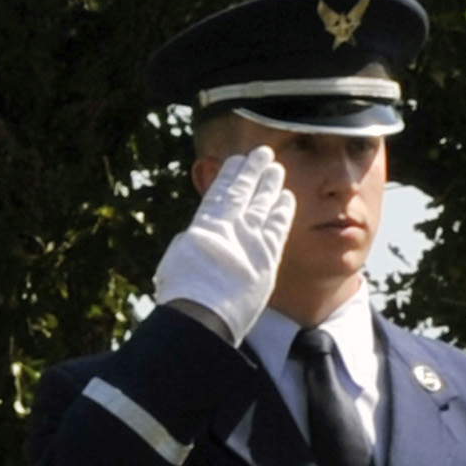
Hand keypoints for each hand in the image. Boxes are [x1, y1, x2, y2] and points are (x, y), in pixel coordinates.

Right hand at [153, 147, 292, 343]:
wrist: (204, 312)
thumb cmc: (184, 294)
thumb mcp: (177, 261)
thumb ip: (189, 244)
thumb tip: (191, 238)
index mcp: (203, 225)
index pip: (219, 193)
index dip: (229, 175)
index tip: (235, 161)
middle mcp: (228, 226)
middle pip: (243, 191)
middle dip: (253, 171)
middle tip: (262, 153)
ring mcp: (250, 238)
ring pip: (263, 203)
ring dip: (270, 184)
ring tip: (276, 168)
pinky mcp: (268, 255)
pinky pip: (278, 226)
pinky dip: (283, 210)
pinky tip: (288, 196)